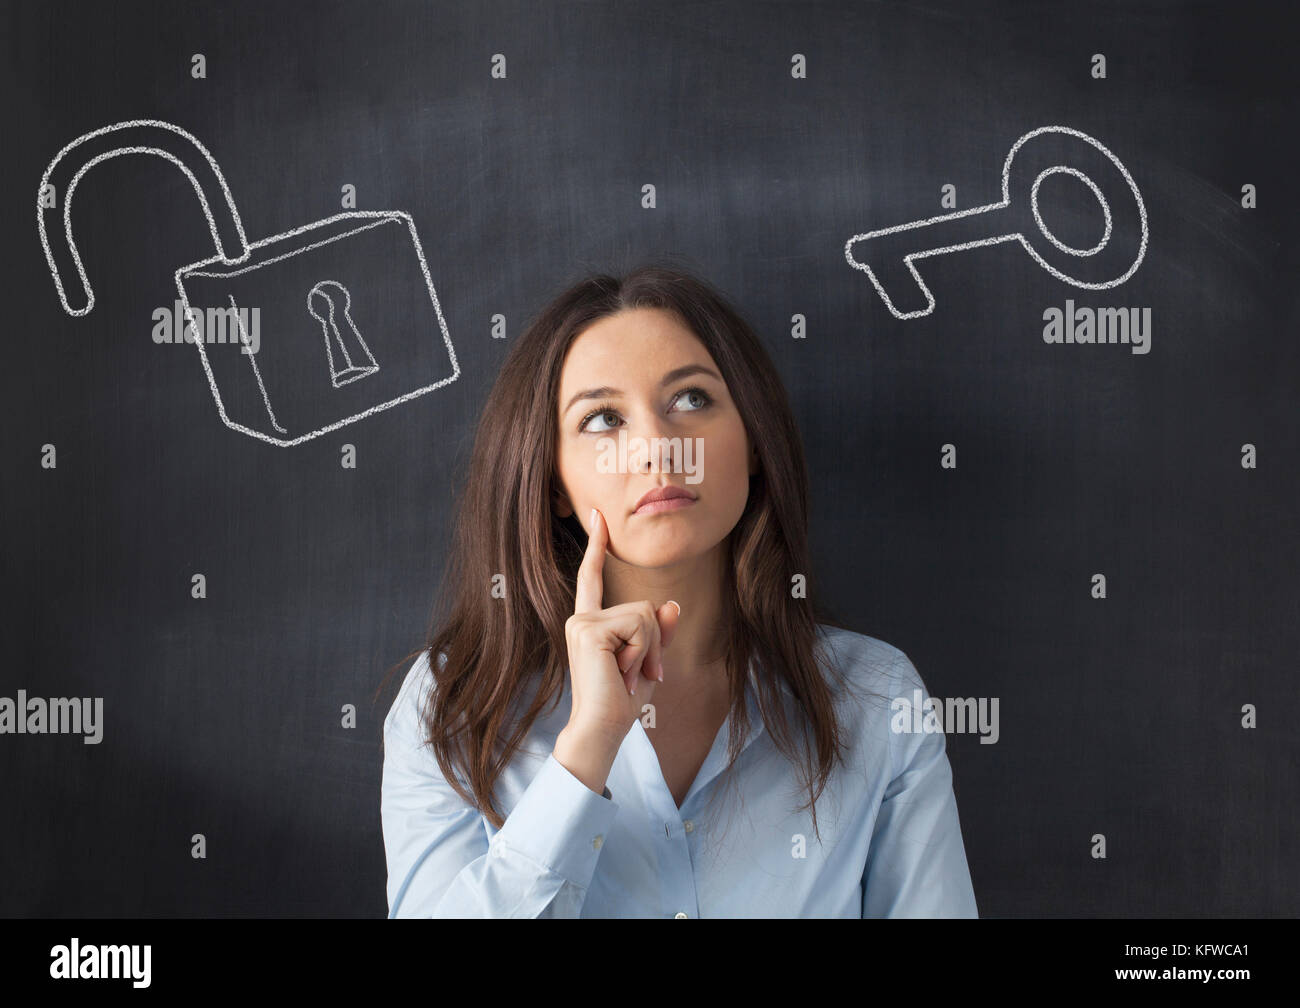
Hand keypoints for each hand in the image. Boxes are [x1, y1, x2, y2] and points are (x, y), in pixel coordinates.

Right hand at [562, 507, 680, 743]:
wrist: (604, 728)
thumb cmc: (623, 701)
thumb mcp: (649, 662)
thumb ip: (658, 633)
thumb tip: (671, 604)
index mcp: (591, 622)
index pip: (592, 577)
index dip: (597, 545)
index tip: (598, 514)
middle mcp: (582, 617)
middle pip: (643, 608)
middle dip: (654, 643)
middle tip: (639, 675)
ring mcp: (582, 621)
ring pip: (643, 615)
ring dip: (650, 650)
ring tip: (630, 675)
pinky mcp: (589, 628)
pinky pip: (638, 624)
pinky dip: (643, 651)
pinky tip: (624, 671)